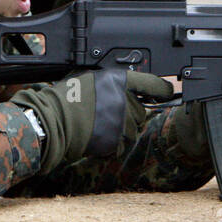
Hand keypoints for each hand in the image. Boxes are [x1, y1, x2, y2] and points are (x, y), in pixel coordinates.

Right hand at [12, 69, 173, 174]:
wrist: (52, 122)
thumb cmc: (64, 97)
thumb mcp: (87, 77)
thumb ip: (109, 80)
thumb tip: (125, 85)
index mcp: (116, 80)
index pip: (150, 83)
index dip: (162, 88)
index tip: (168, 91)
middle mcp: (123, 100)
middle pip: (141, 110)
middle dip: (129, 113)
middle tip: (107, 113)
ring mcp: (120, 122)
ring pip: (133, 129)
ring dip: (121, 129)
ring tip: (98, 124)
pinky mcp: (115, 141)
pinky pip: (121, 144)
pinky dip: (112, 143)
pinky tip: (96, 135)